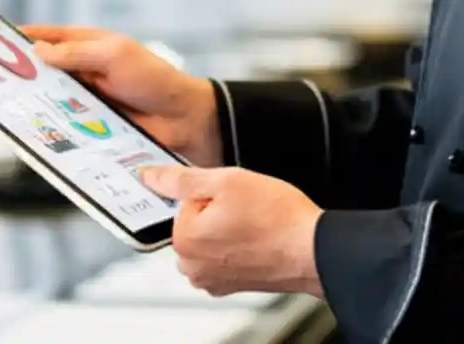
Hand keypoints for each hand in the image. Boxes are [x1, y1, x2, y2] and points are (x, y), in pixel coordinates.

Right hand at [20, 25, 222, 166]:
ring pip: (47, 101)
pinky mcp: (89, 126)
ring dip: (30, 104)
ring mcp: (84, 101)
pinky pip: (62, 126)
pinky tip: (31, 132)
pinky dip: (48, 128)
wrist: (184, 120)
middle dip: (16, 75)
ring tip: (2, 109)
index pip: (45, 38)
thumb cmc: (154, 79)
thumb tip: (37, 51)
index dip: (18, 39)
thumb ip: (77, 54)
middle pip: (40, 72)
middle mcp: (82, 72)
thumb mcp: (115, 57)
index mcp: (87, 46)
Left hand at [141, 166, 323, 297]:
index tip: (233, 196)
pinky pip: (223, 257)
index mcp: (184, 239)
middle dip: (216, 212)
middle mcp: (192, 266)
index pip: (185, 201)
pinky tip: (258, 240)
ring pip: (209, 239)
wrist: (313, 249)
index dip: (212, 192)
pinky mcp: (230, 286)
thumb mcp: (227, 181)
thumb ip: (181, 179)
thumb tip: (150, 176)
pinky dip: (237, 247)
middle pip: (194, 222)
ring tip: (254, 225)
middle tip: (246, 209)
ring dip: (227, 229)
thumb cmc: (278, 218)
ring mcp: (212, 280)